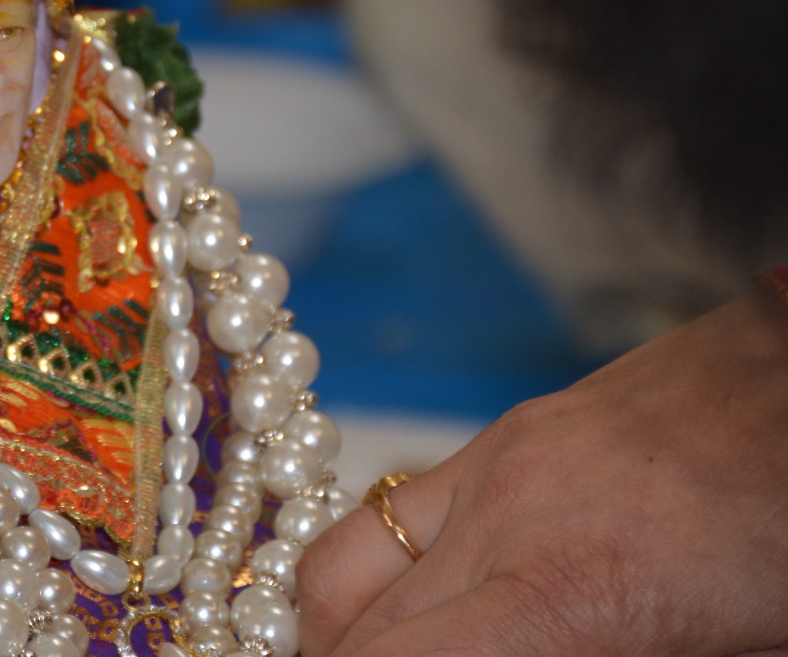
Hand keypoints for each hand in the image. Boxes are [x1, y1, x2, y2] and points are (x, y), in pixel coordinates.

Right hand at [296, 292, 787, 655]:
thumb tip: (521, 648)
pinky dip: (371, 571)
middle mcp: (504, 521)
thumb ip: (606, 652)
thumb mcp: (735, 645)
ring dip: (331, 628)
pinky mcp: (508, 433)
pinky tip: (409, 605)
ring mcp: (495, 464)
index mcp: (567, 597)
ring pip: (340, 562)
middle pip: (351, 625)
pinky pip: (391, 510)